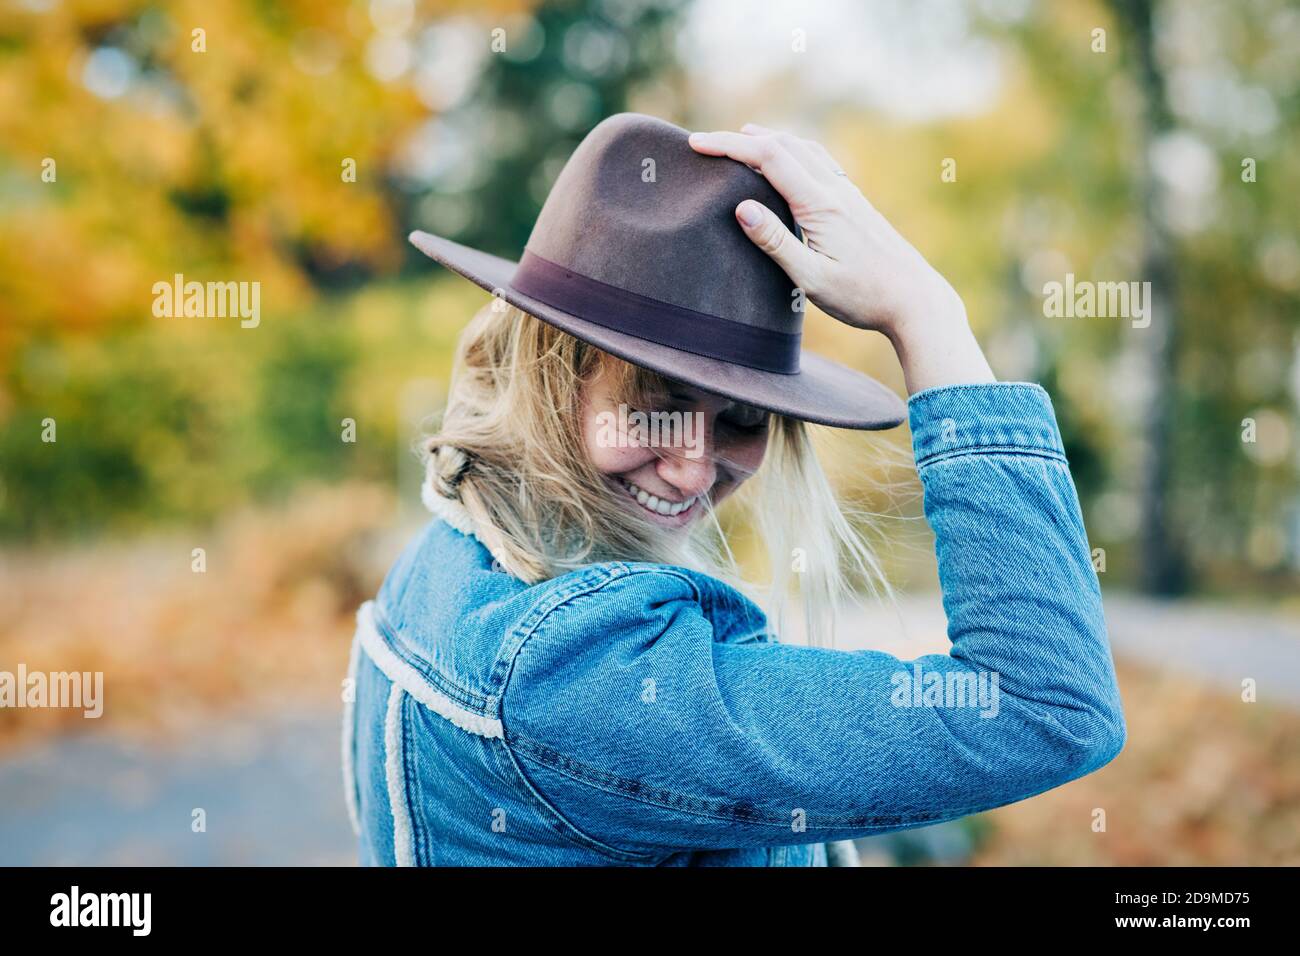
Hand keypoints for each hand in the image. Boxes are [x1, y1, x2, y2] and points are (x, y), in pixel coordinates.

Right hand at [688, 124, 994, 392]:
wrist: (916, 301)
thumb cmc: (863, 297)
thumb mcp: (812, 279)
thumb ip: (776, 242)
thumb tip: (741, 207)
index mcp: (820, 205)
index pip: (768, 158)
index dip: (729, 146)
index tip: (696, 144)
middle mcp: (836, 191)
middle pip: (785, 145)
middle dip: (744, 139)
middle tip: (709, 142)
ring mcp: (850, 195)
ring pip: (806, 150)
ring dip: (772, 140)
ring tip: (745, 140)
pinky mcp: (858, 205)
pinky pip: (821, 163)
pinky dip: (795, 152)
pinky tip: (792, 163)